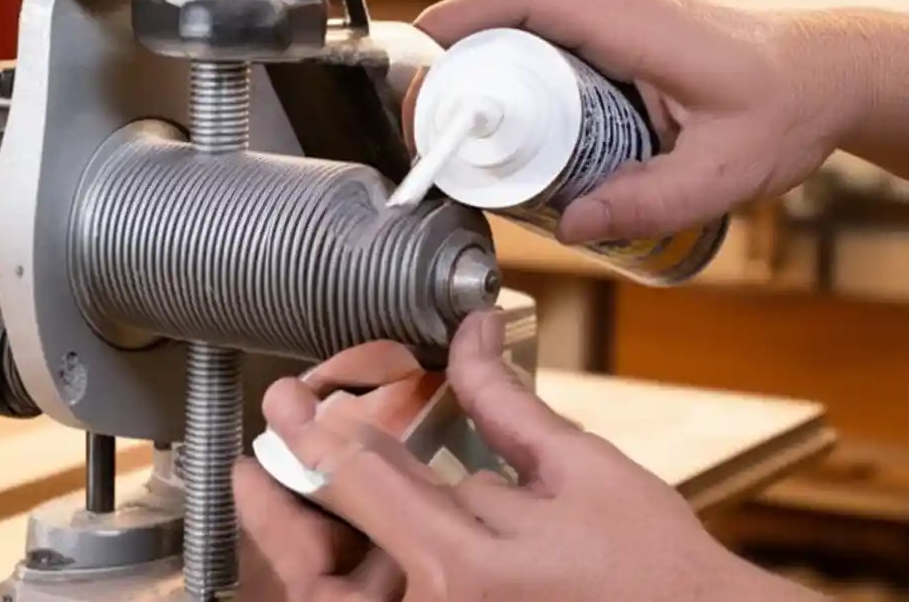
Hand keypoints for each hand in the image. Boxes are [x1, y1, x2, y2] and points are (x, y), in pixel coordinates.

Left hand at [236, 311, 823, 600]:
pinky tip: (366, 538)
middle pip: (318, 574)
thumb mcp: (582, 470)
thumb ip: (505, 403)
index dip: (309, 429)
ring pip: (342, 600)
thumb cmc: (658, 571)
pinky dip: (362, 574)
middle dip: (278, 518)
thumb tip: (471, 338)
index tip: (286, 400)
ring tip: (303, 498)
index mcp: (462, 569)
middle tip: (257, 469)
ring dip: (315, 548)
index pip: (353, 483)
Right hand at [405, 0, 908, 243]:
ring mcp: (615, 26)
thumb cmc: (789, 106)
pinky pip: (551, 50)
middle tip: (431, 121)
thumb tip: (573, 225)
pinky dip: (518, 82)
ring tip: (461, 133)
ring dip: (485, 74)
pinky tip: (515, 132)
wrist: (829, 75)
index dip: (463, 17)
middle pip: (509, 17)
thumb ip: (650, 200)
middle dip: (457, 62)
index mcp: (631, 25)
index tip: (421, 54)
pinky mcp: (618, 45)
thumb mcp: (724, 170)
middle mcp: (616, 14)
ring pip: (526, 33)